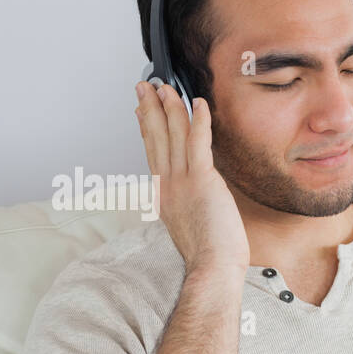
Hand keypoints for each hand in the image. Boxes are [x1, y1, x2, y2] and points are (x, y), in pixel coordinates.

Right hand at [134, 81, 249, 272]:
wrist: (211, 267)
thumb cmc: (208, 254)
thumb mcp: (189, 224)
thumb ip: (187, 204)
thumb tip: (193, 194)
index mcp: (164, 195)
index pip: (152, 153)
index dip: (146, 128)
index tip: (141, 111)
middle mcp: (168, 184)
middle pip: (155, 138)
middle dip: (149, 108)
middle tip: (145, 86)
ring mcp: (182, 181)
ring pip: (173, 135)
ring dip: (169, 107)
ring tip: (165, 87)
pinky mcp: (202, 180)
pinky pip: (198, 143)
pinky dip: (198, 121)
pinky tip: (198, 103)